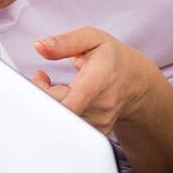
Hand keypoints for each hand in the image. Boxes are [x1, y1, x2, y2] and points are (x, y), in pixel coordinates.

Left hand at [30, 26, 155, 132]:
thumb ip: (66, 42)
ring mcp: (99, 121)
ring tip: (56, 87)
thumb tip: (39, 46)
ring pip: (61, 119)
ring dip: (49, 104)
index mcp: (101, 77)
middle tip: (40, 78)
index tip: (38, 82)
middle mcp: (102, 104)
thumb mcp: (92, 38)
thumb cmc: (110, 57)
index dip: (53, 98)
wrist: (133, 82)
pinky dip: (59, 114)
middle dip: (41, 93)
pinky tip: (64, 101)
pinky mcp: (95, 133)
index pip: (77, 97)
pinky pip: (67, 127)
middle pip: (59, 109)